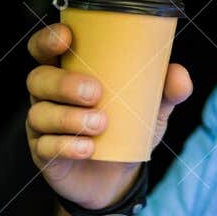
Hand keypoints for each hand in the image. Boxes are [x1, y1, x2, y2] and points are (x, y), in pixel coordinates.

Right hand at [24, 23, 192, 209]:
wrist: (118, 178)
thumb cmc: (127, 130)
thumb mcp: (151, 109)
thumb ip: (166, 90)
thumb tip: (179, 74)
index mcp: (68, 72)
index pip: (44, 48)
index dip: (48, 39)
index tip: (67, 37)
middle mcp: (49, 96)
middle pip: (38, 79)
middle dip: (63, 83)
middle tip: (95, 92)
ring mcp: (43, 126)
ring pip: (39, 114)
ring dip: (69, 118)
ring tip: (100, 124)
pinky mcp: (44, 155)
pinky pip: (45, 147)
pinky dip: (67, 146)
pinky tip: (88, 149)